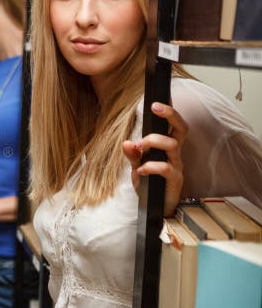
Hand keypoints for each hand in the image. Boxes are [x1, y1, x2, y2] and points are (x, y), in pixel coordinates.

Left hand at [121, 101, 187, 216]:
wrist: (155, 208)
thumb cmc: (149, 184)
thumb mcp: (137, 167)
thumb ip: (133, 154)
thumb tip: (126, 142)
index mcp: (167, 147)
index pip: (172, 125)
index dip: (169, 111)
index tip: (157, 99)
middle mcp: (175, 154)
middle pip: (181, 128)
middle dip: (171, 115)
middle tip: (155, 106)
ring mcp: (177, 166)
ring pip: (173, 145)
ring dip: (154, 141)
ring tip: (139, 146)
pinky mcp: (176, 180)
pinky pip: (167, 168)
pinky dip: (151, 166)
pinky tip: (140, 170)